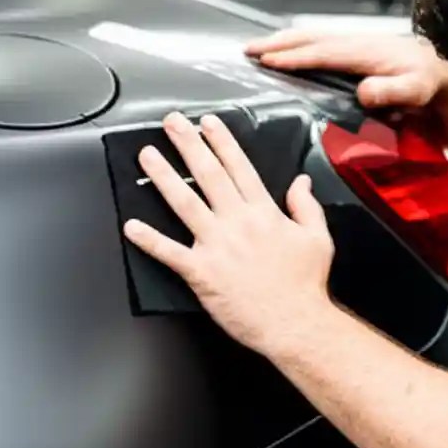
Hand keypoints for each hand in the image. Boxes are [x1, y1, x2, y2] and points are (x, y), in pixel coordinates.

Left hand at [122, 112, 335, 355]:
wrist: (295, 324)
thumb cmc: (306, 286)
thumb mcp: (317, 238)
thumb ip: (306, 205)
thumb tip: (300, 181)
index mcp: (264, 213)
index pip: (238, 167)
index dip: (221, 142)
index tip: (206, 124)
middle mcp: (238, 223)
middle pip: (208, 175)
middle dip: (188, 145)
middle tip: (171, 123)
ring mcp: (217, 246)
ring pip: (185, 203)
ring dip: (163, 177)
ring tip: (147, 156)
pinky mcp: (202, 273)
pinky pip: (170, 253)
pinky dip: (149, 240)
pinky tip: (131, 226)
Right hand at [245, 29, 447, 110]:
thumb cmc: (435, 87)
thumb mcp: (417, 91)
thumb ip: (392, 92)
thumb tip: (363, 92)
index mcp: (368, 54)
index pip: (322, 54)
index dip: (293, 57)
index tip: (265, 60)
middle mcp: (360, 47)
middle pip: (312, 40)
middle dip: (279, 44)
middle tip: (249, 51)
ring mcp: (359, 52)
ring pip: (315, 42)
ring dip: (286, 44)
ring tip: (261, 51)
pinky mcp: (361, 61)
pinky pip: (324, 50)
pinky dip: (302, 51)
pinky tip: (294, 60)